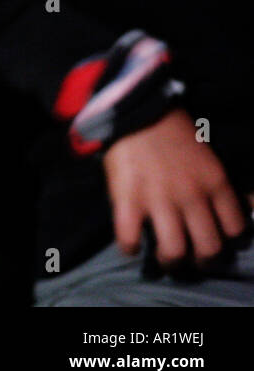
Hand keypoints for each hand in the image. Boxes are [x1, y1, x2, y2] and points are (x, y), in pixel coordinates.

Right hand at [103, 108, 248, 266]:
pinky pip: (129, 237)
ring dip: (170, 260)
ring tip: (164, 257)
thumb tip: (245, 204)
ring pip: (174, 251)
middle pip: (208, 248)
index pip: (235, 229)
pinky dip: (130, 247)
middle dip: (200, 260)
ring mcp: (159, 200)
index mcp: (214, 184)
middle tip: (191, 256)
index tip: (213, 238)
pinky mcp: (128, 199)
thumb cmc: (173, 131)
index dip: (226, 239)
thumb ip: (222, 184)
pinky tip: (130, 245)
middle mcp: (191, 197)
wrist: (135, 110)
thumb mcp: (211, 157)